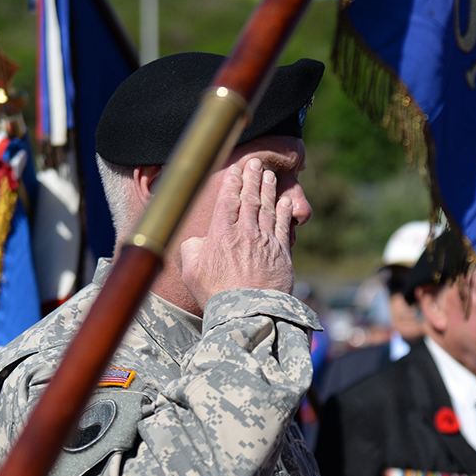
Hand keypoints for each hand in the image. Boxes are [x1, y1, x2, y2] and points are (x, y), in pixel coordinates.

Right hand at [180, 156, 293, 305]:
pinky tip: (285, 201)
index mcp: (221, 233)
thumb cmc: (216, 295)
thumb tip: (198, 241)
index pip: (228, 199)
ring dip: (269, 190)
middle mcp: (245, 232)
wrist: (248, 313)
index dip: (233, 182)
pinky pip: (283, 227)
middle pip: (250, 198)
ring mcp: (265, 242)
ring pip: (268, 208)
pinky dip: (284, 212)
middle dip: (253, 178)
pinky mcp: (281, 254)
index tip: (236, 170)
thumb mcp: (191, 272)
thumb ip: (192, 249)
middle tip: (256, 163)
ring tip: (270, 176)